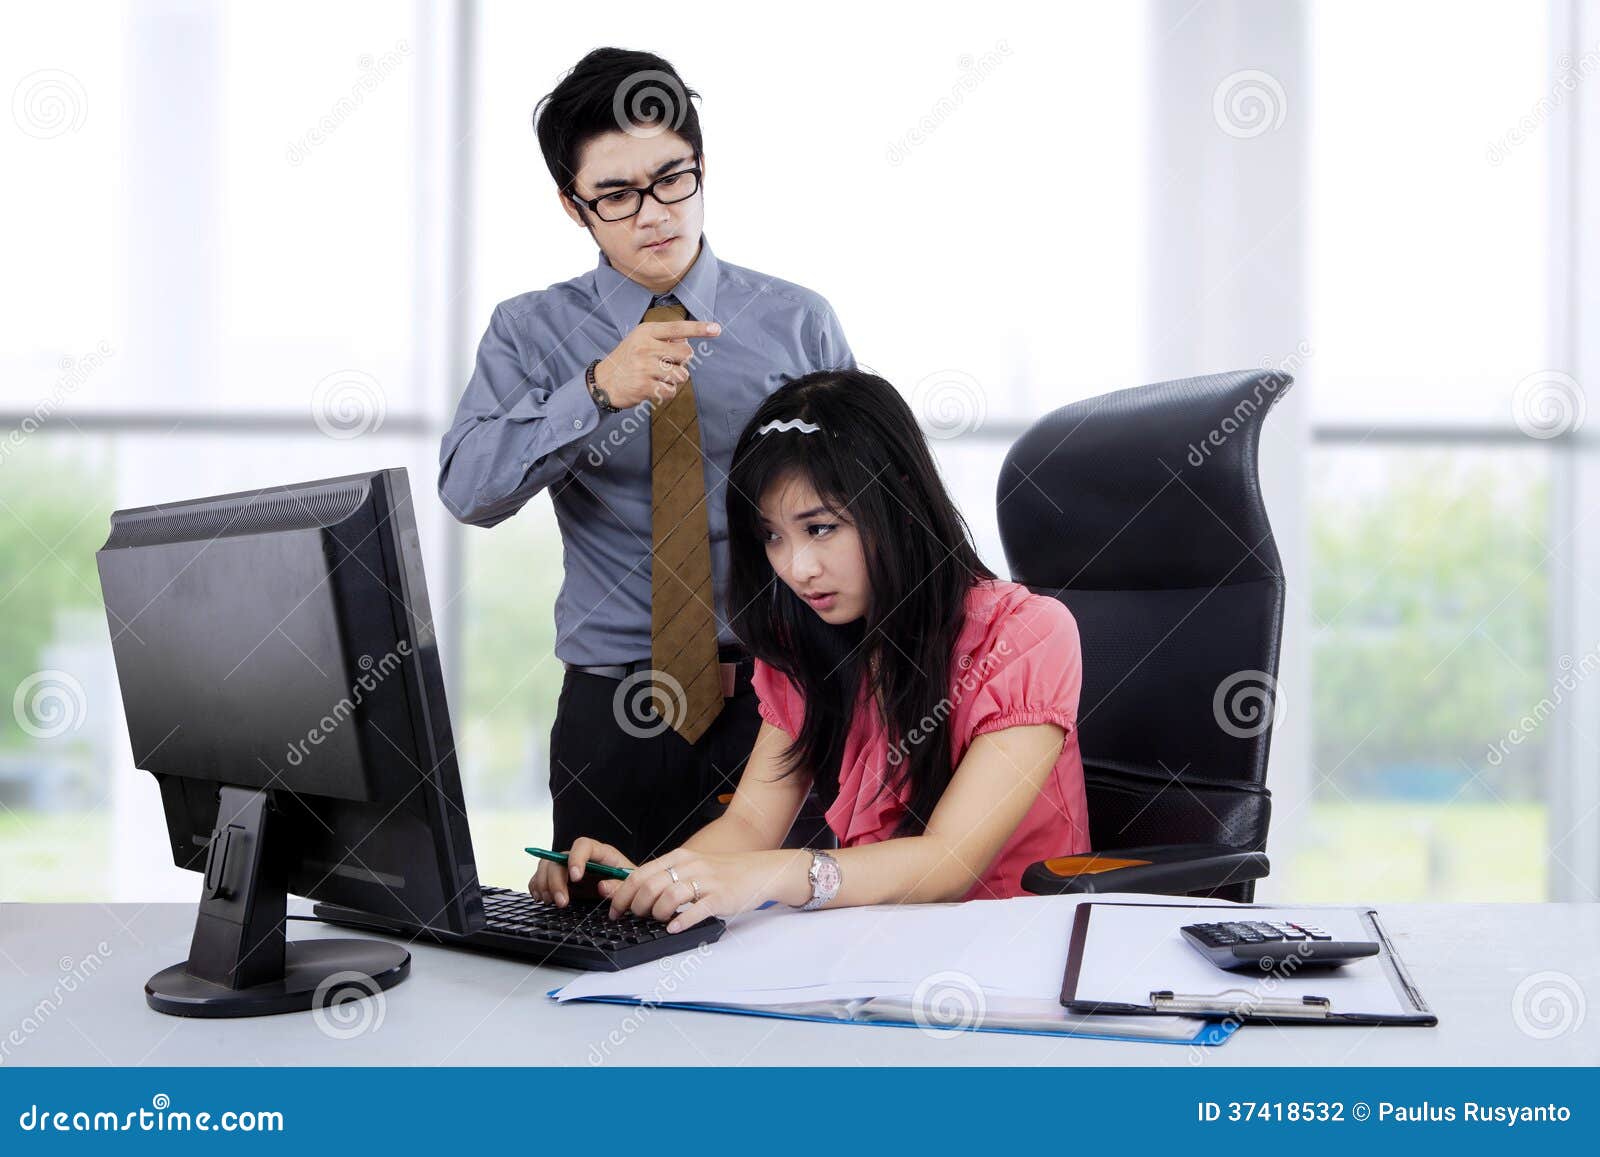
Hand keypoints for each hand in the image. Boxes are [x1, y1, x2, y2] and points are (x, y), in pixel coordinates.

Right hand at [527, 837, 636, 906]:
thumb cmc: (628, 886)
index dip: (576, 858)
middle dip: (556, 881)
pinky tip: (541, 898)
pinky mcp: (560, 879)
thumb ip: (618, 886)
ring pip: (546, 866)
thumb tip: (601, 886)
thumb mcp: (629, 887)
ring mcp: (568, 867)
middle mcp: (581, 857)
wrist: (625, 893)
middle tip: (561, 902)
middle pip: (559, 859)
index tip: (576, 878)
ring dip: (544, 884)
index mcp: (601, 853)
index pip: (583, 845)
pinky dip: (537, 886)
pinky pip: (540, 876)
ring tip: (550, 901)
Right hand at [594, 319, 719, 409]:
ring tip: (659, 378)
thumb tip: (687, 342)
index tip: (717, 329)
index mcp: (646, 332)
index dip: (699, 328)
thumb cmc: (627, 360)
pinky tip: (654, 388)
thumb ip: (662, 338)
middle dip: (682, 363)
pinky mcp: (644, 386)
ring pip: (681, 375)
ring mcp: (644, 367)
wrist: (603, 382)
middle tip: (667, 365)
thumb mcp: (640, 341)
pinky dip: (666, 392)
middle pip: (686, 354)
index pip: (678, 328)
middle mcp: (645, 347)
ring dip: (675, 380)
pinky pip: (670, 391)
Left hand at [601, 847, 805, 933]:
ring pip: (669, 896)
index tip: (614, 910)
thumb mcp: (691, 867)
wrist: (759, 871)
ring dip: (656, 913)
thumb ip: (664, 876)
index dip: (622, 894)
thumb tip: (631, 889)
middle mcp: (690, 865)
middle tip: (635, 918)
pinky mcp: (721, 897)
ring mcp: (706, 880)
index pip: (639, 874)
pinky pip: (697, 909)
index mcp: (679, 857)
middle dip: (635, 906)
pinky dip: (681, 921)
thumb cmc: (723, 872)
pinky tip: (674, 928)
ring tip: (658, 920)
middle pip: (650, 885)